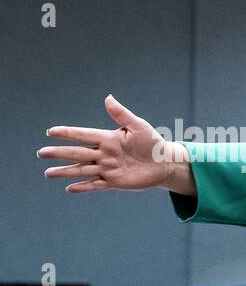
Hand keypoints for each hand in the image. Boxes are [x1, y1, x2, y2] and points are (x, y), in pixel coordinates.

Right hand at [39, 95, 194, 195]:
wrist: (164, 163)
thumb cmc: (152, 143)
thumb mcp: (138, 126)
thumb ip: (121, 114)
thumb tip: (108, 97)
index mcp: (108, 139)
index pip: (83, 135)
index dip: (68, 133)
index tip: (51, 132)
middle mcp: (104, 154)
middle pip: (77, 153)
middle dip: (59, 153)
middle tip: (41, 153)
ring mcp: (108, 169)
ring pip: (82, 170)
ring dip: (65, 172)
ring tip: (48, 173)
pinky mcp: (114, 182)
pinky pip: (96, 184)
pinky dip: (83, 186)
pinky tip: (69, 188)